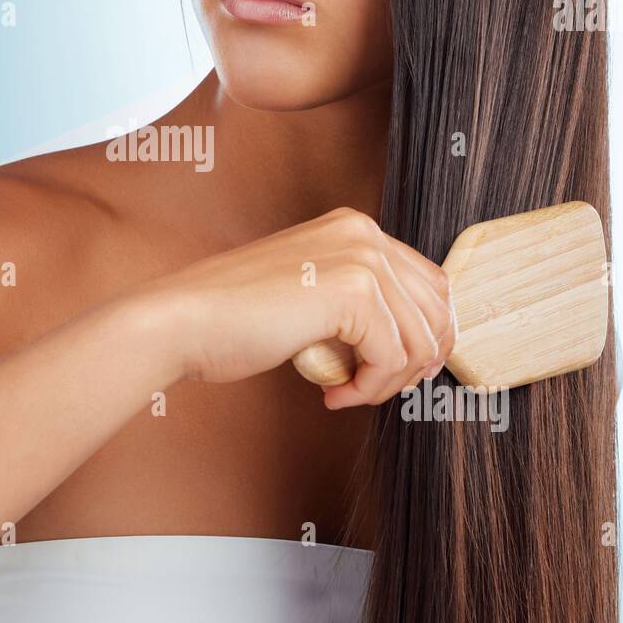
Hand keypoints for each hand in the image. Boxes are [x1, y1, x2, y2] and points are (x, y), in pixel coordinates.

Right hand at [133, 206, 455, 408]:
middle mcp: (365, 233)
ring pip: (421, 340)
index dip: (423, 337)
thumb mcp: (310, 296)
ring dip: (387, 382)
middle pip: (438, 311)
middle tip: (372, 387)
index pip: (430, 285)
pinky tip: (332, 394)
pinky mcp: (354, 293)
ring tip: (346, 392)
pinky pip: (392, 359)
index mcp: (356, 228)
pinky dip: (369, 389)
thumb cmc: (234, 318)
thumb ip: (358, 304)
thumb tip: (418, 343)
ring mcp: (361, 258)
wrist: (184, 321)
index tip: (393, 371)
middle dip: (415, 362)